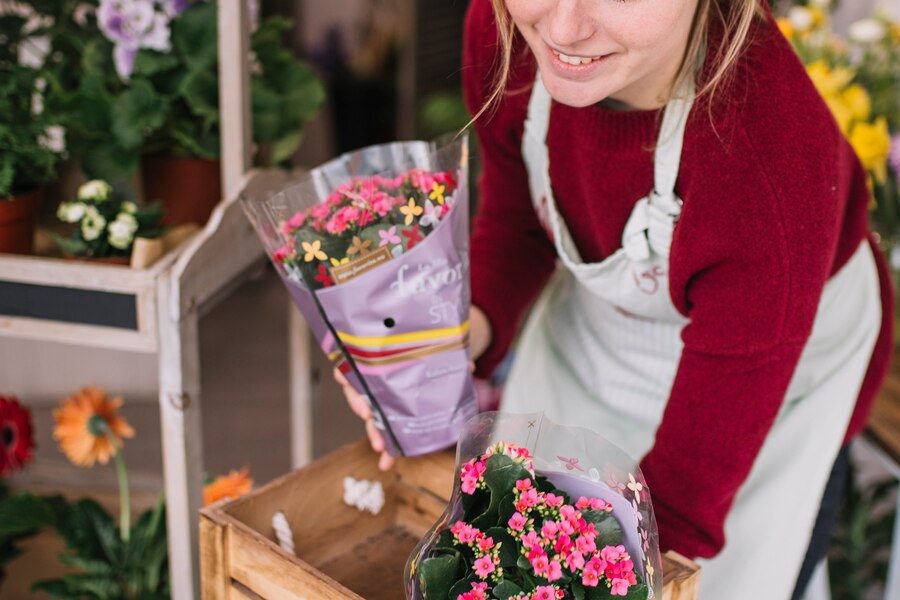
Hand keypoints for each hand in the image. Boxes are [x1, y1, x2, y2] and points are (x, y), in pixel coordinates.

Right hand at [334, 305, 492, 470]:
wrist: (438, 346)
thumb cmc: (428, 340)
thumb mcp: (436, 341)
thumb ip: (447, 353)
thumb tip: (467, 367)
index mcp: (378, 353)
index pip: (353, 360)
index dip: (349, 374)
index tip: (350, 386)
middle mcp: (375, 374)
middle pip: (359, 391)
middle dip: (362, 408)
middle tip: (370, 421)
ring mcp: (383, 394)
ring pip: (371, 414)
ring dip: (374, 432)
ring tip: (382, 449)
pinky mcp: (395, 411)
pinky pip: (387, 430)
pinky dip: (388, 447)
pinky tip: (389, 460)